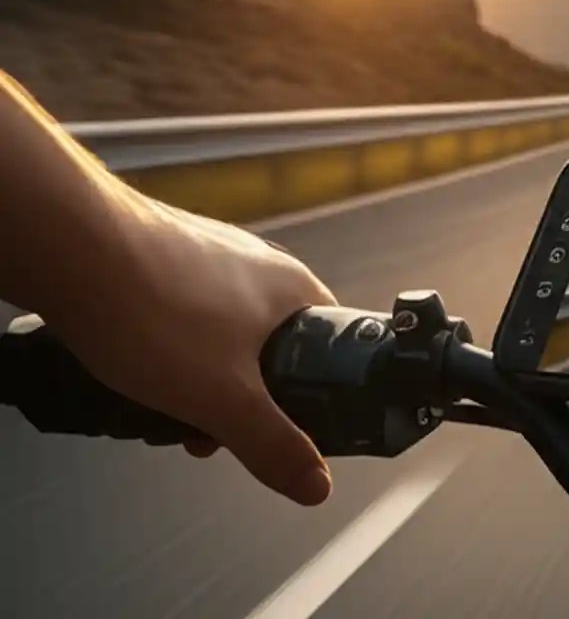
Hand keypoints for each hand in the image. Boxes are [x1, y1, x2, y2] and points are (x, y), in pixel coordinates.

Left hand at [43, 202, 337, 505]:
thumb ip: (274, 444)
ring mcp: (208, 253)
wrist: (69, 247)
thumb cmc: (154, 309)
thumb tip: (317, 486)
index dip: (317, 393)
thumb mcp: (224, 399)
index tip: (288, 427)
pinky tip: (136, 360)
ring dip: (201, 374)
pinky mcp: (162, 251)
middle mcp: (258, 263)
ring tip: (164, 402)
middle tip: (213, 426)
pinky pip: (181, 310)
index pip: (333, 344)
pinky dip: (166, 343)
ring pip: (221, 331)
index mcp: (294, 289)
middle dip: (244, 395)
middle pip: (271, 345)